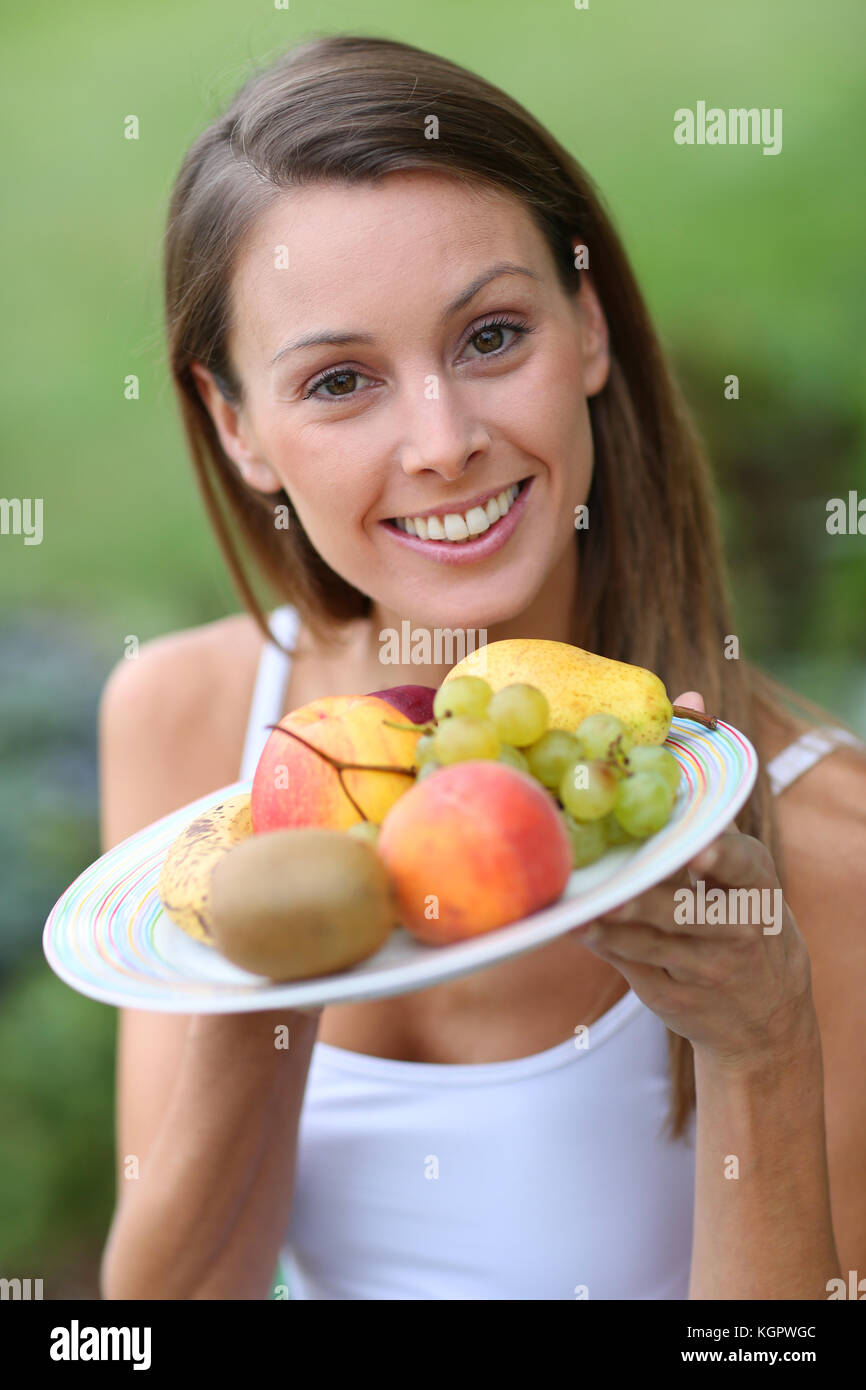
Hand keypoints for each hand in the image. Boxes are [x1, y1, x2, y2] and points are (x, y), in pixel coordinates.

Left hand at [569, 691, 815, 1065]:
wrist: (761, 1004)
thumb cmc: (733, 903)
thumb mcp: (733, 849)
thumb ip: (703, 784)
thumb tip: (690, 698)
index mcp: (753, 880)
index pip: (743, 867)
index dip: (721, 860)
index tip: (697, 854)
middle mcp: (735, 926)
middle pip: (690, 913)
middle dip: (651, 905)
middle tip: (612, 892)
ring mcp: (705, 967)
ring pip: (655, 945)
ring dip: (614, 928)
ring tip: (578, 910)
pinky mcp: (674, 994)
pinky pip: (633, 966)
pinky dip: (604, 946)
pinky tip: (573, 926)